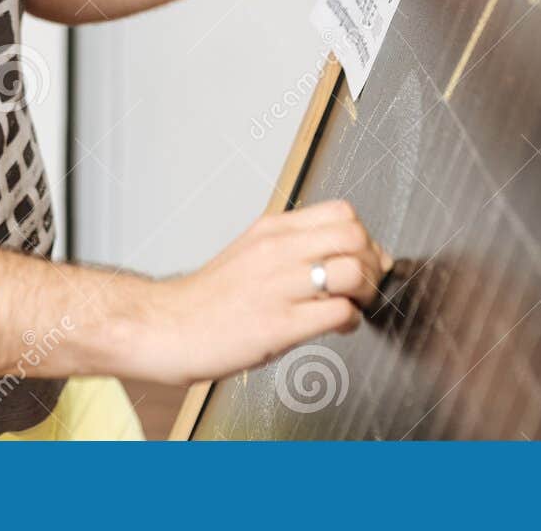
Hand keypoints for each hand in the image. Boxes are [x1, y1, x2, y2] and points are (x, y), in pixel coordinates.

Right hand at [130, 200, 391, 385]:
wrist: (167, 326)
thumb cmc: (210, 298)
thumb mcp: (250, 252)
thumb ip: (292, 247)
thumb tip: (340, 253)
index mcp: (272, 229)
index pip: (342, 212)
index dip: (364, 237)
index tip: (363, 258)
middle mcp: (277, 251)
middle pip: (355, 237)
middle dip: (373, 263)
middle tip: (366, 284)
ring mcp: (278, 287)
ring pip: (352, 271)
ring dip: (366, 292)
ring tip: (353, 305)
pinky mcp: (279, 325)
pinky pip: (339, 312)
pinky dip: (350, 321)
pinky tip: (337, 327)